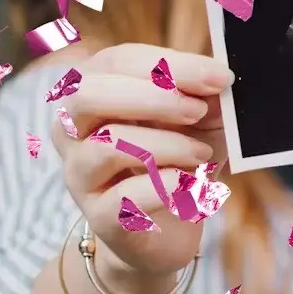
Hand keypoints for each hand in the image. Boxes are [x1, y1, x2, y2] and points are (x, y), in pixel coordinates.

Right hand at [48, 43, 234, 292]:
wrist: (167, 230)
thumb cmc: (178, 161)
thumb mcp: (199, 121)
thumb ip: (204, 96)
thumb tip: (219, 78)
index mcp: (93, 91)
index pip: (117, 63)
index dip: (168, 65)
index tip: (218, 76)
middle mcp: (72, 130)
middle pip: (88, 96)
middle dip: (152, 97)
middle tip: (198, 110)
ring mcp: (80, 175)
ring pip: (107, 146)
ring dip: (166, 145)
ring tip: (202, 154)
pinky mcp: (99, 217)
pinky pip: (125, 196)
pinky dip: (167, 186)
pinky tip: (193, 185)